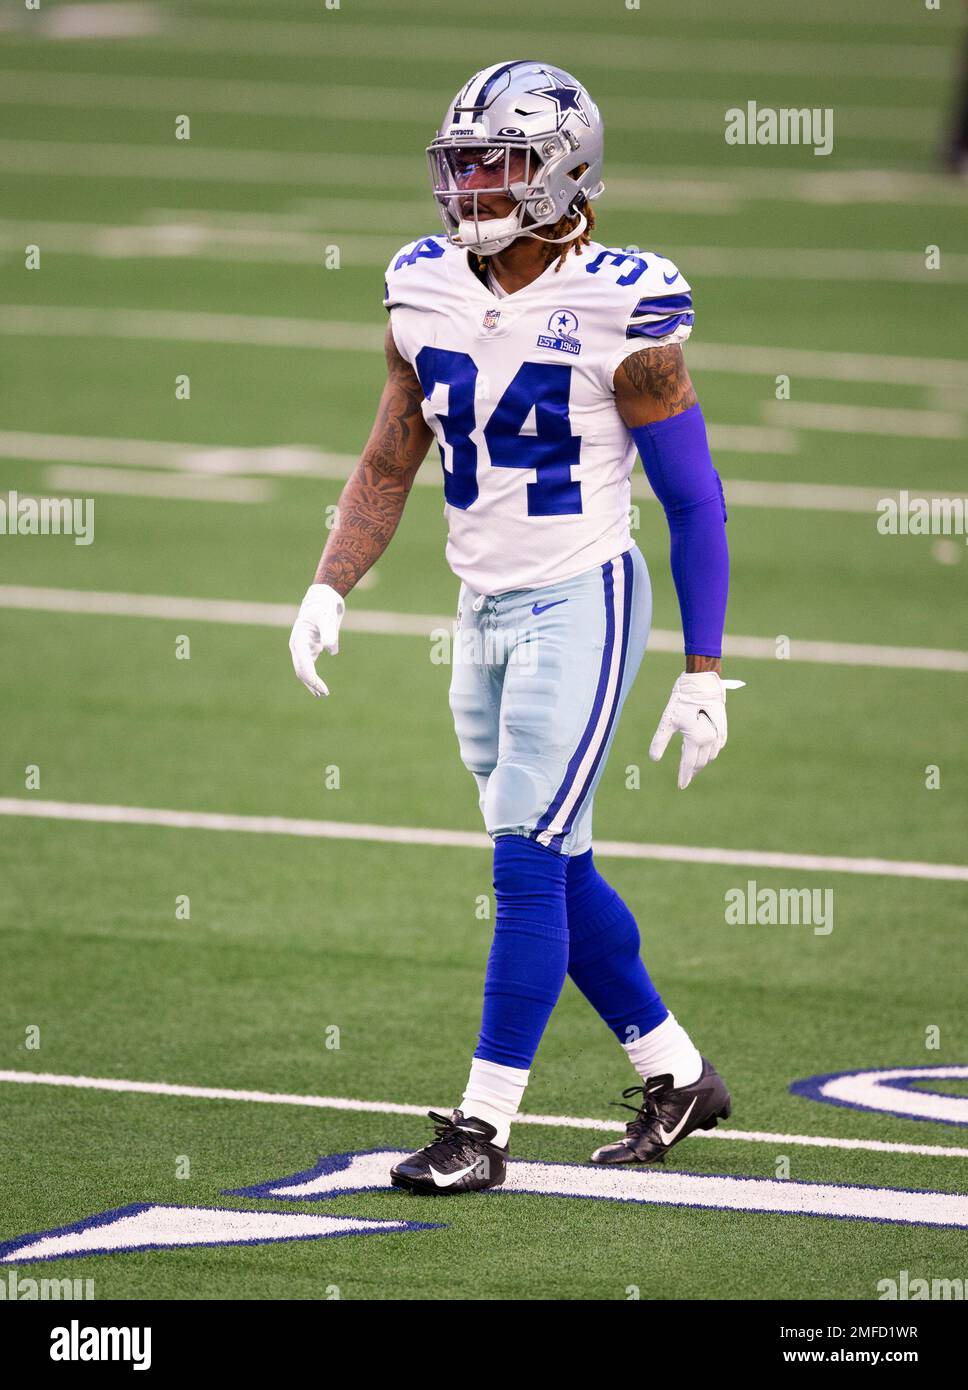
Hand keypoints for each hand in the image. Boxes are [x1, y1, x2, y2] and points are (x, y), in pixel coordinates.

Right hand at [289, 583, 344, 696]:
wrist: (322, 596)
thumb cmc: (324, 605)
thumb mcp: (328, 617)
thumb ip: (329, 633)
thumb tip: (332, 652)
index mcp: (299, 639)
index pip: (303, 663)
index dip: (311, 677)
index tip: (321, 689)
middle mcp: (298, 645)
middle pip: (301, 670)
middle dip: (312, 683)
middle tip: (324, 693)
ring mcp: (302, 647)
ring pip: (303, 670)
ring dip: (311, 683)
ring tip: (322, 694)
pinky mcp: (309, 647)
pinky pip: (308, 666)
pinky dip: (313, 677)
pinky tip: (319, 686)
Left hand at [649, 671, 743, 789]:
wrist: (701, 682)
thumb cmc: (682, 700)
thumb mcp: (667, 721)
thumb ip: (660, 741)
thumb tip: (654, 759)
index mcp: (696, 740)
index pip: (689, 764)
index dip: (684, 776)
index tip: (681, 786)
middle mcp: (710, 740)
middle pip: (701, 762)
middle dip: (692, 770)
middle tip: (685, 776)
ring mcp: (719, 734)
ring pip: (711, 756)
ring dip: (701, 762)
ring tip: (691, 763)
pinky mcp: (723, 727)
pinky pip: (718, 746)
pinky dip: (710, 752)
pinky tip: (704, 751)